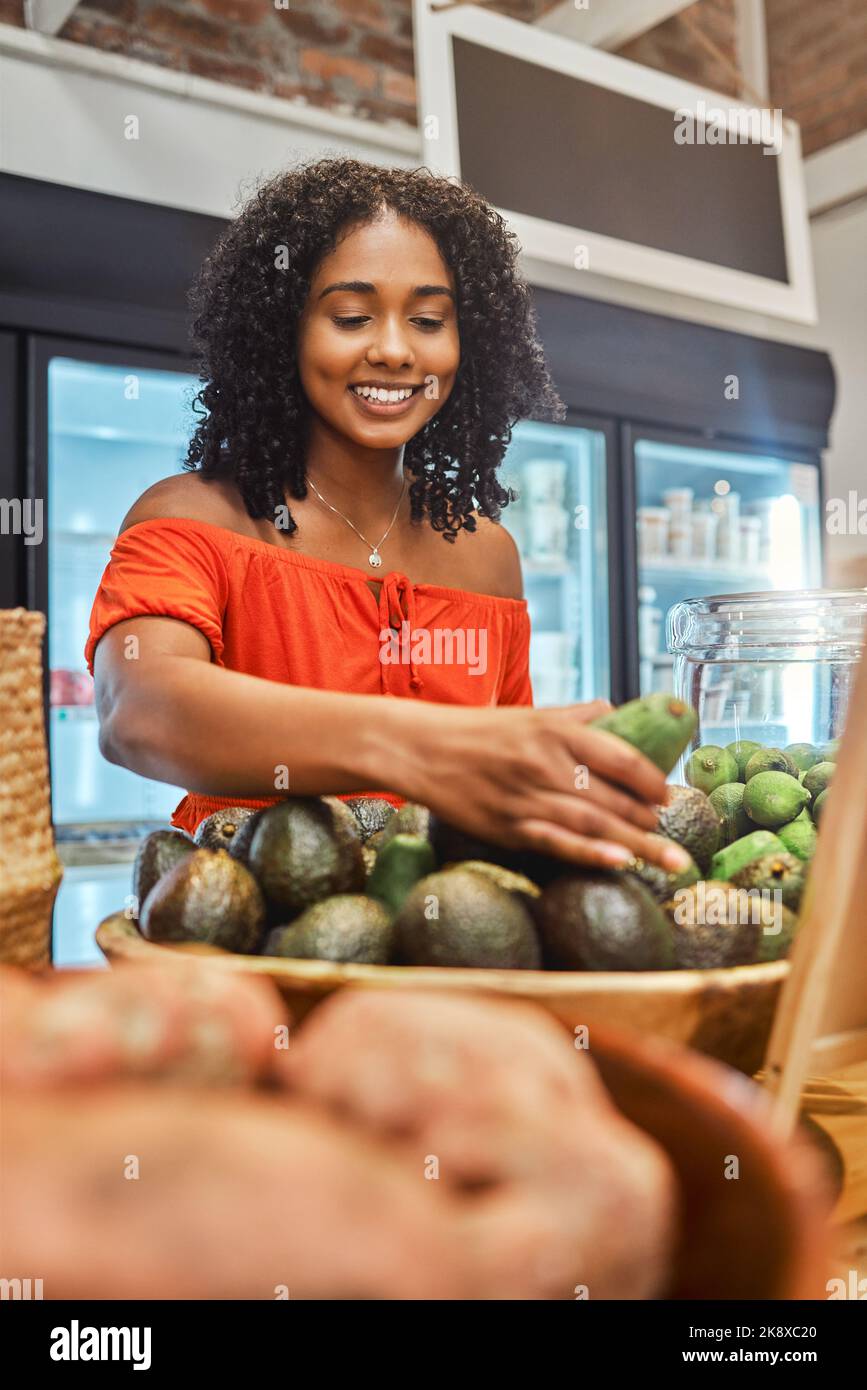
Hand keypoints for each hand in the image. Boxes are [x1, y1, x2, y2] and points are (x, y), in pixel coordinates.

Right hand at [405, 699, 691, 873]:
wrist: (419, 748)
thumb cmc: (478, 731)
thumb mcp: (530, 713)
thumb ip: (576, 715)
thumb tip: (616, 711)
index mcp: (555, 730)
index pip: (621, 756)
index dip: (652, 779)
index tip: (668, 794)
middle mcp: (545, 761)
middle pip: (613, 796)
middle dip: (650, 818)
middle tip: (671, 832)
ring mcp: (526, 796)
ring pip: (593, 823)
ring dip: (637, 842)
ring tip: (668, 857)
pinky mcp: (507, 825)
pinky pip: (556, 842)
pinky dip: (590, 853)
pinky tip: (619, 862)